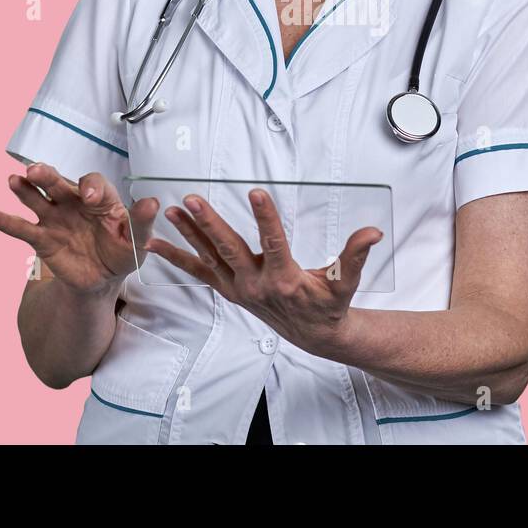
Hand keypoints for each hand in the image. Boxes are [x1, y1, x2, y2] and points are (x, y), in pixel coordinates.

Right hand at [0, 162, 157, 295]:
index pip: (95, 185)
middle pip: (59, 184)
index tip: (89, 195)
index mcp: (101, 199)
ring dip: (25, 190)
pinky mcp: (42, 238)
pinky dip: (3, 220)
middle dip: (48, 176)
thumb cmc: (122, 252)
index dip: (91, 187)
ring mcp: (56, 218)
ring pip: (38, 199)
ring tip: (13, 180)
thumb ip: (142, 222)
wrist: (102, 278)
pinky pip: (20, 228)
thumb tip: (153, 202)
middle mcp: (75, 202)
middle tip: (36, 171)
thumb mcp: (137, 242)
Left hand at [145, 188, 382, 354]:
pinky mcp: (228, 289)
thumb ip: (355, 255)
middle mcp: (256, 285)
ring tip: (171, 211)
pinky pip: (198, 272)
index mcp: (285, 280)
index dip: (265, 218)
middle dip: (210, 223)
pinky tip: (154, 244)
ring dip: (188, 234)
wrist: (313, 335)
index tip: (256, 192)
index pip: (274, 244)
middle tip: (193, 199)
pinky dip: (176, 258)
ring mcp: (238, 289)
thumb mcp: (345, 282)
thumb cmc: (329, 305)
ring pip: (209, 258)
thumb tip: (372, 232)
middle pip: (229, 249)